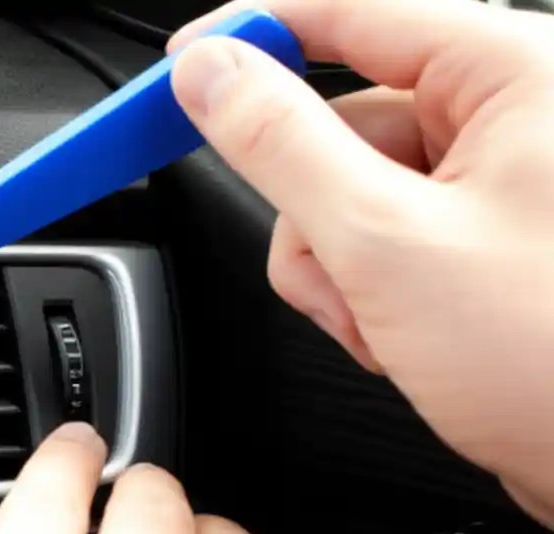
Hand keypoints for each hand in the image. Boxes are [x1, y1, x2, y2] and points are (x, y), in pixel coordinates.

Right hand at [167, 0, 553, 522]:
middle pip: (343, 125)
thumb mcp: (384, 243)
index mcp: (516, 76)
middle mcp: (517, 117)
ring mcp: (503, 184)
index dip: (254, 34)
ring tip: (380, 323)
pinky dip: (368, 289)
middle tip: (333, 272)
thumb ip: (280, 147)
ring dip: (338, 268)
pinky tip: (400, 335)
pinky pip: (385, 236)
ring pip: (353, 192)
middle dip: (315, 214)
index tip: (183, 63)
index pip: (353, 15)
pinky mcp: (488, 240)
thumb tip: (212, 75)